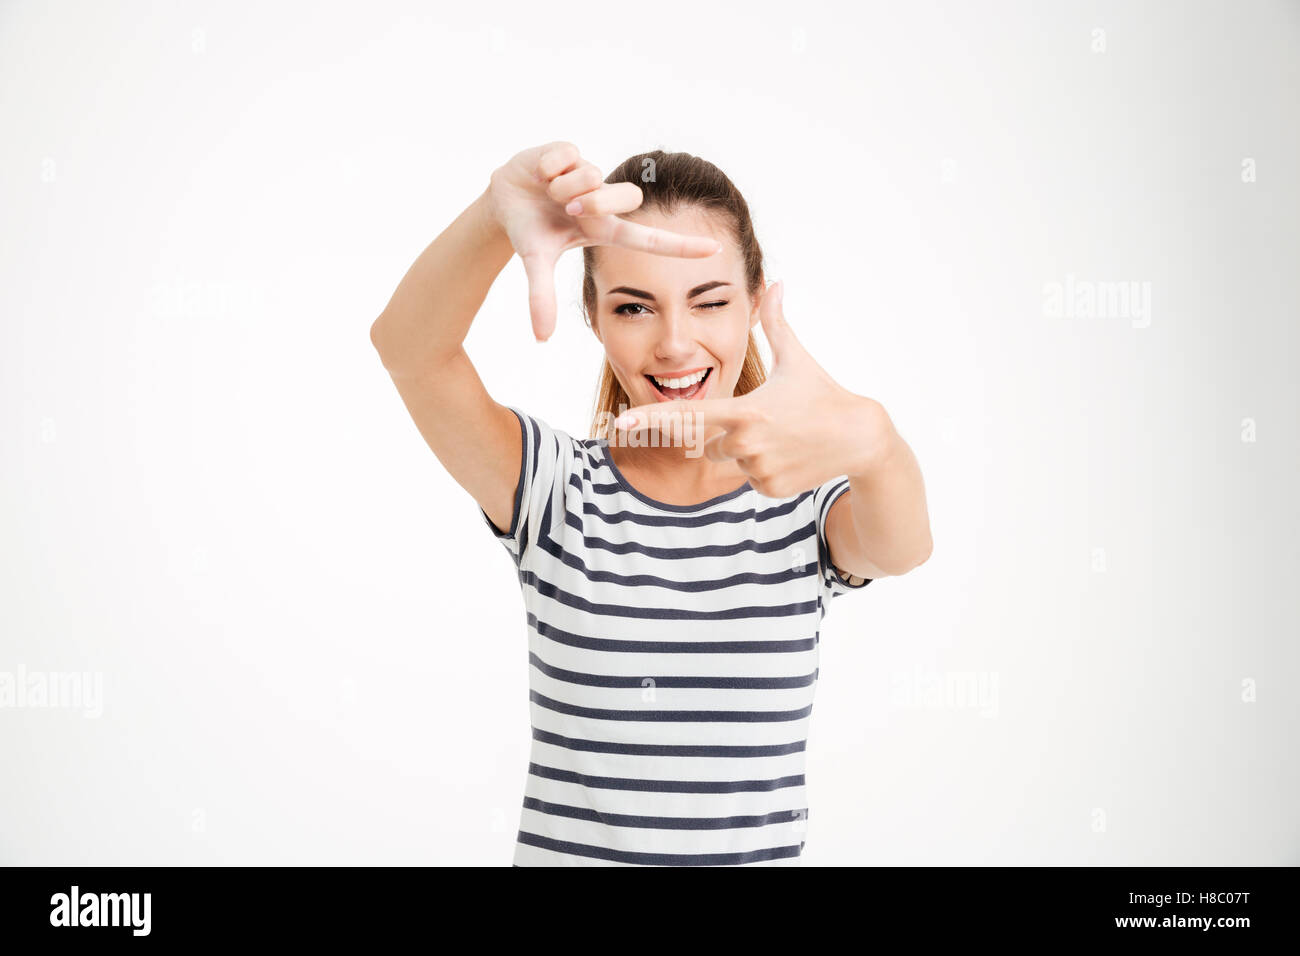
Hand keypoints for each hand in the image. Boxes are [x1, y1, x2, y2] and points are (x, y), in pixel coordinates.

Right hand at [485, 141, 722, 341]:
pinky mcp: (572, 151)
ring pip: (591, 176)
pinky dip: (547, 168)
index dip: (682, 246)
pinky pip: (567, 156)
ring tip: (547, 192)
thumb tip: (541, 338)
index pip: (651, 240)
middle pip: (626, 196)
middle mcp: (604, 200)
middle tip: (567, 209)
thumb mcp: (536, 260)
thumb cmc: (531, 230)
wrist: (504, 199)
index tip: (715, 250)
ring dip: (562, 187)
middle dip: (594, 202)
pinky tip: (540, 174)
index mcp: (605, 229)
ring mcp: (590, 174)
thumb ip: (541, 297)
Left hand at [613, 280, 895, 497]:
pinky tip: (791, 455)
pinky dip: (765, 470)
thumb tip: (776, 283)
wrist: (860, 437)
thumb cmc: (823, 393)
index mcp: (745, 412)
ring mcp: (758, 470)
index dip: (652, 419)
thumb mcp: (796, 358)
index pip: (687, 417)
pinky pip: (750, 480)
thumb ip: (776, 323)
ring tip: (782, 437)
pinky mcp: (769, 490)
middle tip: (766, 422)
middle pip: (709, 444)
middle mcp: (746, 444)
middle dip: (729, 433)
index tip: (623, 422)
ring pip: (731, 463)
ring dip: (747, 452)